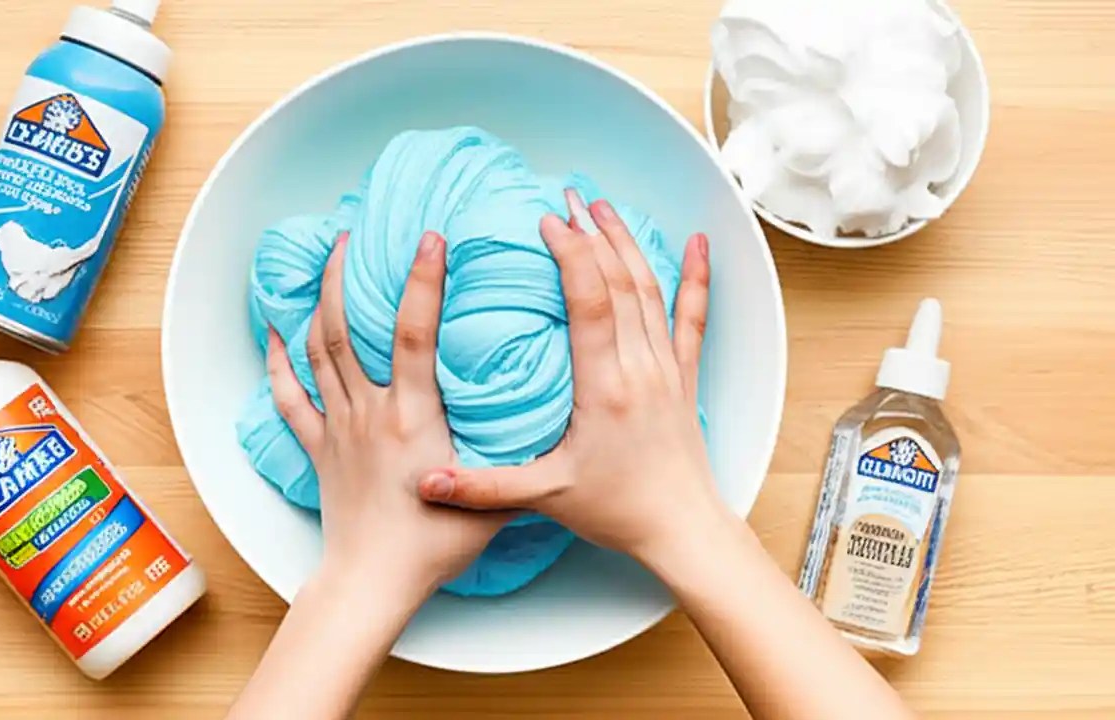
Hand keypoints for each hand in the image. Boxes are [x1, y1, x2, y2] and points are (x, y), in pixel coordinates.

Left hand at [267, 230, 510, 596]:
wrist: (373, 582)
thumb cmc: (435, 546)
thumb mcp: (495, 499)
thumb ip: (516, 457)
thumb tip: (548, 421)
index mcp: (415, 416)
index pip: (413, 333)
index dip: (421, 282)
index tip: (429, 239)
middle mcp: (371, 411)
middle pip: (347, 329)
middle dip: (346, 275)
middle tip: (352, 235)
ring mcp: (339, 427)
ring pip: (318, 352)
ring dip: (316, 302)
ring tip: (323, 263)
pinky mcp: (318, 447)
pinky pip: (290, 397)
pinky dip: (277, 361)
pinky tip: (273, 332)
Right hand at [416, 192, 724, 565]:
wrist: (681, 530)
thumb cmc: (616, 512)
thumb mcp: (544, 497)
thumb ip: (482, 487)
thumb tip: (424, 481)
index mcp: (603, 388)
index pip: (589, 303)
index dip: (571, 255)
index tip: (547, 221)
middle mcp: (639, 368)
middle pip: (620, 282)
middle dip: (593, 233)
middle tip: (566, 196)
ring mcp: (665, 369)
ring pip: (650, 290)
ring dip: (627, 244)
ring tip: (604, 207)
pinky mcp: (682, 377)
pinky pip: (692, 317)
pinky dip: (697, 277)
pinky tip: (699, 244)